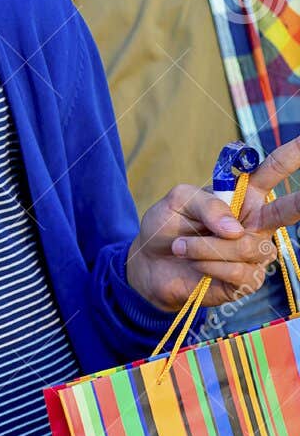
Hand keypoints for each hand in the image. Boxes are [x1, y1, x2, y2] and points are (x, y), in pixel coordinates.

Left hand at [127, 138, 299, 310]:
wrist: (150, 265)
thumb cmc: (168, 227)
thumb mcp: (178, 202)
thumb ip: (206, 204)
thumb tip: (236, 229)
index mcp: (245, 196)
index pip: (272, 172)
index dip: (291, 156)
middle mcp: (256, 223)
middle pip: (288, 211)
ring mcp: (255, 252)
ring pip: (248, 246)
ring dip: (207, 247)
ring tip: (182, 246)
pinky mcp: (247, 279)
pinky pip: (238, 271)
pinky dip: (208, 265)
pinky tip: (195, 264)